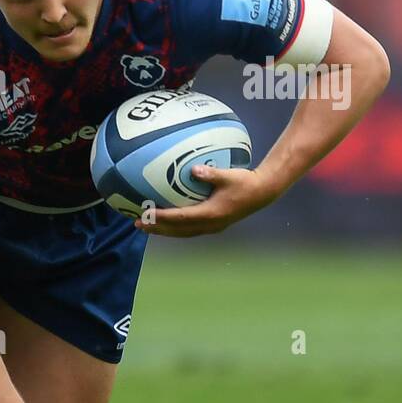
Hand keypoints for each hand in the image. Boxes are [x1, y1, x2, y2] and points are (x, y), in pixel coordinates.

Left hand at [136, 164, 278, 236]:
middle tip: (138, 224)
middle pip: (177, 230)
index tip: (145, 215)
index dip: (161, 218)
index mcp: (211, 214)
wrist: (263, 193)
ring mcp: (212, 227)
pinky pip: (189, 229)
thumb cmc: (246, 182)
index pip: (180, 218)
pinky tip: (166, 222)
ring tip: (147, 226)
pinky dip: (175, 227)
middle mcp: (210, 224)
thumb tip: (193, 170)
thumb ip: (211, 174)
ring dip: (164, 230)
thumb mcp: (229, 176)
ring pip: (182, 232)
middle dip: (157, 228)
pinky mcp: (214, 225)